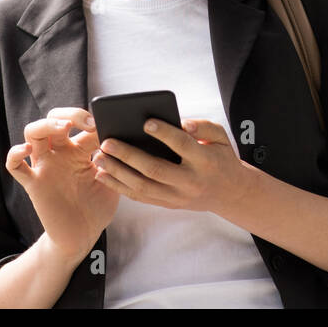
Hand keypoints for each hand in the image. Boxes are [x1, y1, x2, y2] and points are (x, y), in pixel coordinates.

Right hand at [4, 107, 118, 259]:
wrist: (82, 237)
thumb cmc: (97, 208)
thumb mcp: (113, 182)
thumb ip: (116, 163)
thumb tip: (121, 140)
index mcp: (80, 151)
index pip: (83, 125)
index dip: (94, 120)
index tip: (108, 122)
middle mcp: (61, 154)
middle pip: (55, 119)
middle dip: (70, 114)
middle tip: (88, 122)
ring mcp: (45, 167)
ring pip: (33, 133)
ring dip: (46, 124)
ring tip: (64, 127)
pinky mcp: (33, 184)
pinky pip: (15, 166)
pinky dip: (15, 154)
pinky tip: (26, 150)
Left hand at [90, 118, 254, 217]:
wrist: (228, 193)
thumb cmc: (220, 156)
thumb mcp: (221, 137)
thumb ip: (203, 126)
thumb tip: (180, 122)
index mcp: (204, 160)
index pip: (182, 145)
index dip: (165, 134)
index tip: (146, 122)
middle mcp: (190, 181)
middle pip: (155, 169)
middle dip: (129, 156)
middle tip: (107, 142)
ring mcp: (177, 196)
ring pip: (143, 187)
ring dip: (118, 173)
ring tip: (99, 158)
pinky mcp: (168, 204)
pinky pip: (140, 197)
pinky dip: (120, 187)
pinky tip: (103, 175)